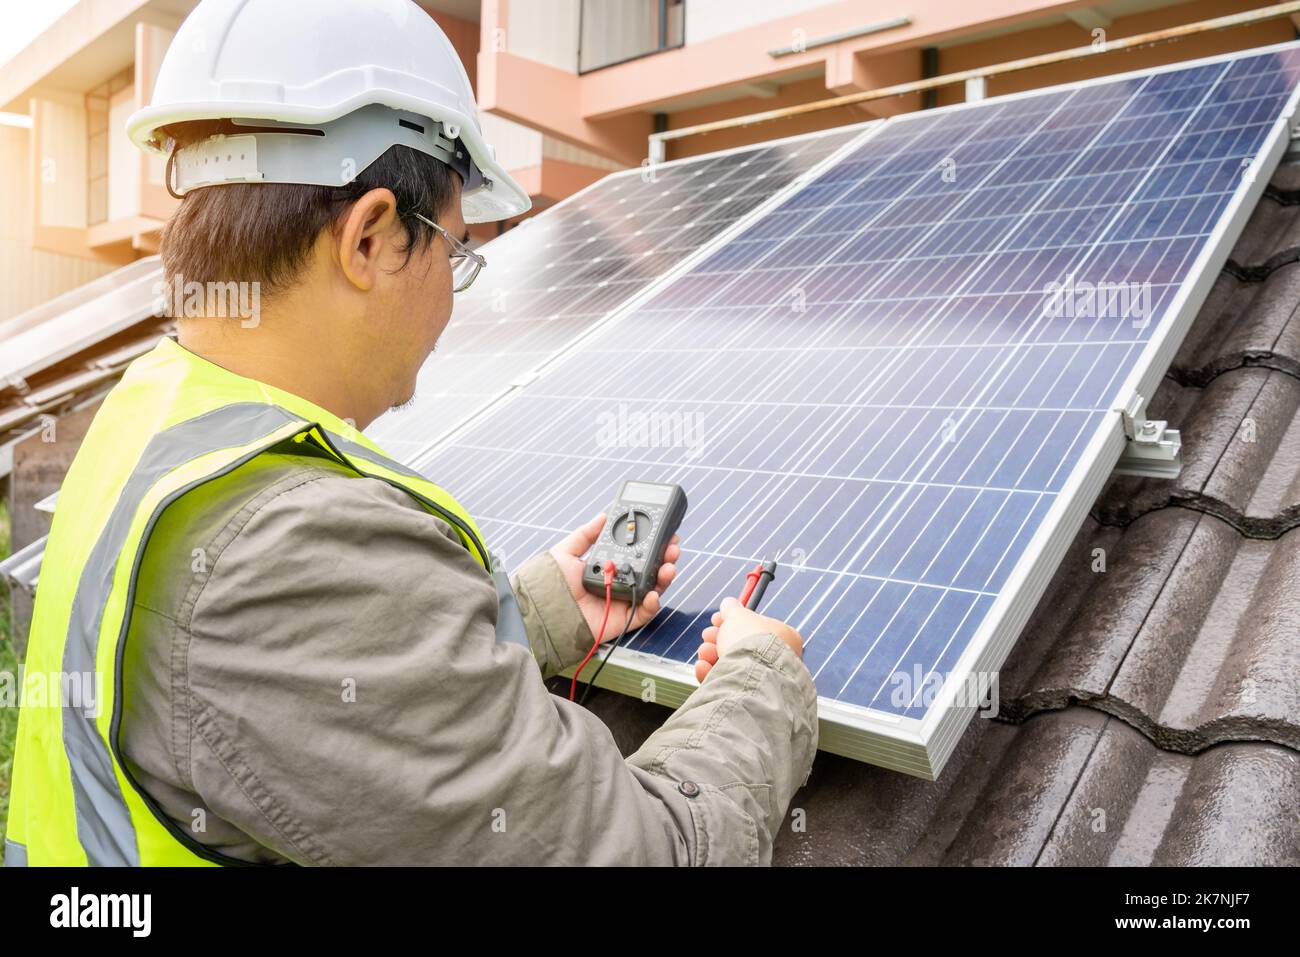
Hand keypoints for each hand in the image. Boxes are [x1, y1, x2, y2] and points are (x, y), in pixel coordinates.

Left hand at [549, 513, 680, 641]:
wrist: (544, 610)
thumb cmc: (550, 583)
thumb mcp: (566, 551)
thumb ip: (586, 534)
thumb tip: (604, 515)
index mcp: (608, 566)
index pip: (636, 554)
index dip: (652, 544)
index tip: (664, 532)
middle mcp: (618, 582)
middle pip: (650, 570)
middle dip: (665, 557)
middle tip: (672, 547)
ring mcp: (622, 601)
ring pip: (652, 589)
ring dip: (664, 577)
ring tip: (669, 565)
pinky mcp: (623, 620)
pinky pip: (644, 612)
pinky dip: (653, 603)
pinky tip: (654, 593)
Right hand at [694, 596, 802, 682]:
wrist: (752, 677)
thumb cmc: (751, 642)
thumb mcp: (738, 616)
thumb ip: (732, 609)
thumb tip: (728, 603)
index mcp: (784, 637)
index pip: (757, 626)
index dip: (734, 621)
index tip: (716, 619)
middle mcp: (778, 660)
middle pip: (741, 646)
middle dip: (719, 638)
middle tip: (707, 635)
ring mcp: (764, 680)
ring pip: (732, 664)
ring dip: (712, 654)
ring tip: (704, 650)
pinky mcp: (748, 696)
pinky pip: (727, 682)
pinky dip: (711, 673)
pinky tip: (702, 666)